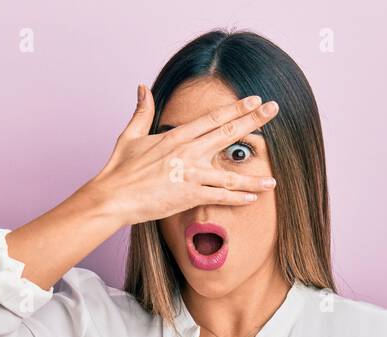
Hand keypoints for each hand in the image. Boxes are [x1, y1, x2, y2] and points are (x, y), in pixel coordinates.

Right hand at [84, 85, 279, 226]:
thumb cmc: (119, 170)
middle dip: (254, 121)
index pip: (214, 118)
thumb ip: (141, 112)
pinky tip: (253, 199)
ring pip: (229, 175)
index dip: (237, 108)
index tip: (255, 100)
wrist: (112, 197)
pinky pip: (219, 197)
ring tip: (273, 180)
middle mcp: (187, 152)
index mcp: (176, 136)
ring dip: (253, 178)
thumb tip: (141, 88)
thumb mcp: (130, 136)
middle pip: (228, 133)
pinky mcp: (188, 195)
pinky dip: (237, 198)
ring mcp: (190, 174)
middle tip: (274, 110)